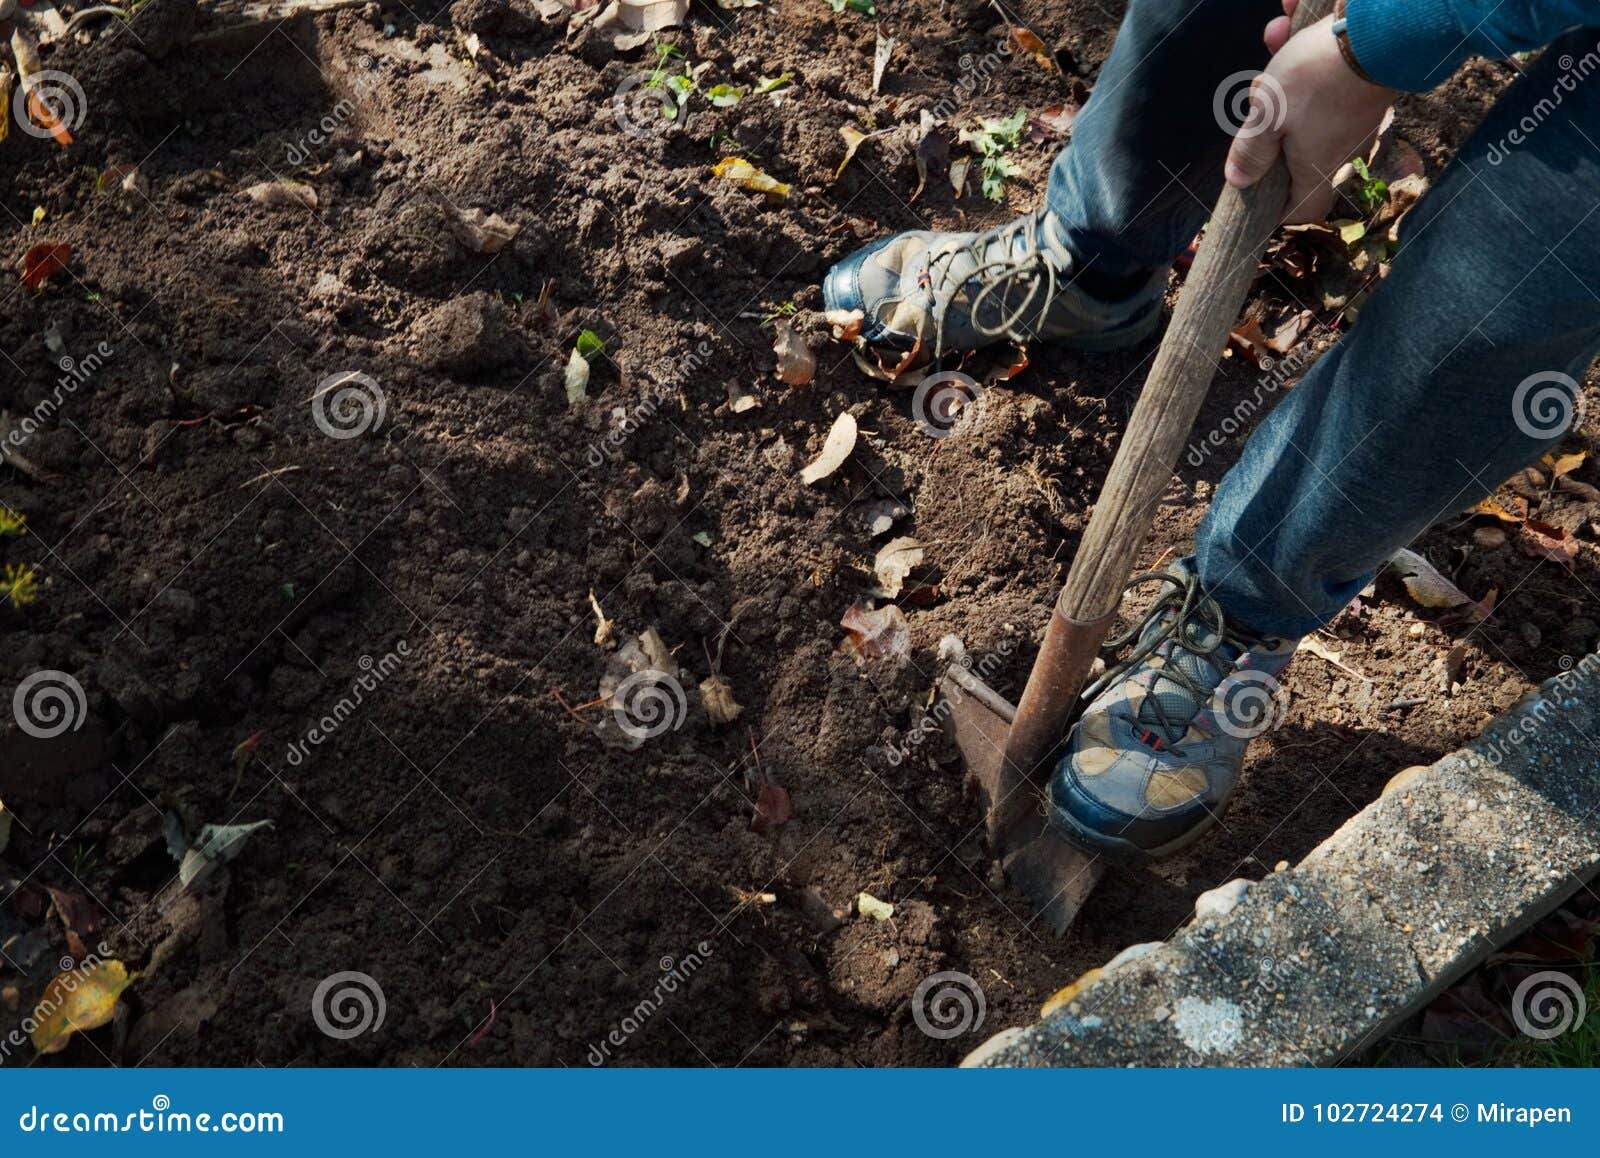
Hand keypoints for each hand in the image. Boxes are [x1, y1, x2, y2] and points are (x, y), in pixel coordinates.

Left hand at [1224, 0, 1395, 223]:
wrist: (1380, 30)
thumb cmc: (1318, 78)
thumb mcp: (1268, 115)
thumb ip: (1251, 149)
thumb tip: (1239, 181)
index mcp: (1317, 167)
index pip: (1304, 209)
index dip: (1279, 210)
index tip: (1257, 194)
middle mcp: (1341, 148)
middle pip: (1295, 152)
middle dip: (1268, 124)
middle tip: (1258, 94)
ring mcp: (1354, 118)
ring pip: (1306, 108)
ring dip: (1282, 77)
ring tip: (1276, 37)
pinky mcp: (1363, 88)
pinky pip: (1325, 79)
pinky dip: (1306, 54)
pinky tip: (1290, 19)